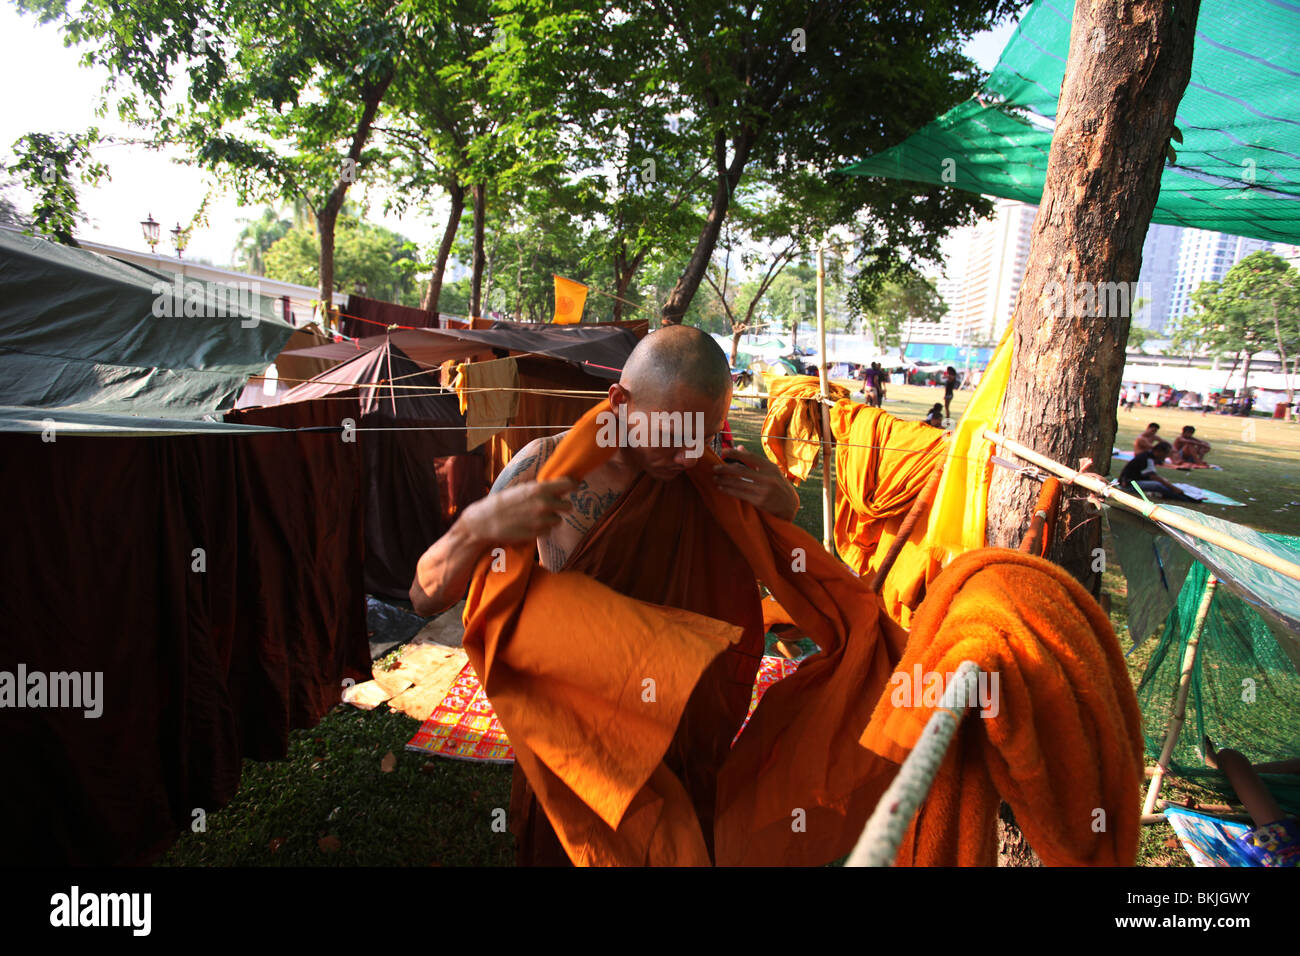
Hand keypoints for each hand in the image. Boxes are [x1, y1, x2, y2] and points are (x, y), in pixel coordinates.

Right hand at [460, 477, 576, 544]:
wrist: (485, 521)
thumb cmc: (501, 502)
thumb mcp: (521, 489)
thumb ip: (540, 488)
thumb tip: (557, 486)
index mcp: (540, 489)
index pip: (568, 484)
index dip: (572, 485)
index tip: (574, 486)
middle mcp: (544, 504)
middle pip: (568, 506)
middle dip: (561, 506)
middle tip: (552, 506)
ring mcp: (542, 521)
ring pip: (558, 520)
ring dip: (551, 518)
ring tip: (536, 516)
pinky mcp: (538, 534)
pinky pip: (548, 531)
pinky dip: (543, 529)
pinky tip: (531, 525)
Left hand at [713, 444, 799, 520]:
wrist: (789, 505)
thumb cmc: (778, 485)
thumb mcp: (771, 470)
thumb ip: (755, 460)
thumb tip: (739, 447)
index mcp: (770, 467)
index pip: (750, 457)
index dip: (735, 453)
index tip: (723, 452)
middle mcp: (767, 477)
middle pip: (741, 471)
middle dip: (725, 469)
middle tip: (714, 468)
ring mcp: (764, 490)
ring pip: (738, 483)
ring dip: (724, 481)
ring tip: (715, 478)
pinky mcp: (760, 501)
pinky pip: (740, 494)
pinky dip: (729, 490)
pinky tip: (721, 488)